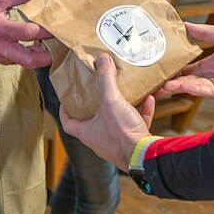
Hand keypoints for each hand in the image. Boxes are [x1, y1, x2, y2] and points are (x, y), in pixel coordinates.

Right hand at [0, 0, 52, 68]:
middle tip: (60, 43)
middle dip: (49, 54)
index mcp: (0, 29)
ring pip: (29, 64)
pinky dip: (34, 54)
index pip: (28, 32)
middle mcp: (2, 47)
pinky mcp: (4, 62)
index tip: (57, 23)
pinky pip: (23, 61)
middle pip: (31, 60)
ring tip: (53, 43)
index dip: (45, 29)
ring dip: (43, 55)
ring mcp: (3, 57)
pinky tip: (41, 44)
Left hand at [59, 54, 156, 169]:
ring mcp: (118, 144)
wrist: (145, 156)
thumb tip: (102, 58)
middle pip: (93, 121)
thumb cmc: (122, 133)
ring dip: (122, 107)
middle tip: (99, 91)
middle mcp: (100, 141)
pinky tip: (149, 99)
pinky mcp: (135, 144)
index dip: (65, 111)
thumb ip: (105, 79)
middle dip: (97, 106)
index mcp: (87, 133)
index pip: (68, 123)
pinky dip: (141, 112)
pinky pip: (136, 124)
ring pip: (117, 122)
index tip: (67, 99)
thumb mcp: (111, 101)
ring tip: (126, 92)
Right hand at [160, 23, 213, 102]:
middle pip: (187, 81)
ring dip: (179, 87)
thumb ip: (206, 32)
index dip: (173, 68)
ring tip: (163, 85)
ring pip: (195, 88)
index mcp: (211, 63)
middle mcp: (213, 76)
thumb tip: (185, 24)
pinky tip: (183, 85)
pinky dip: (195, 89)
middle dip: (171, 82)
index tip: (157, 66)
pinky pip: (209, 92)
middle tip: (153, 82)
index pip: (187, 68)